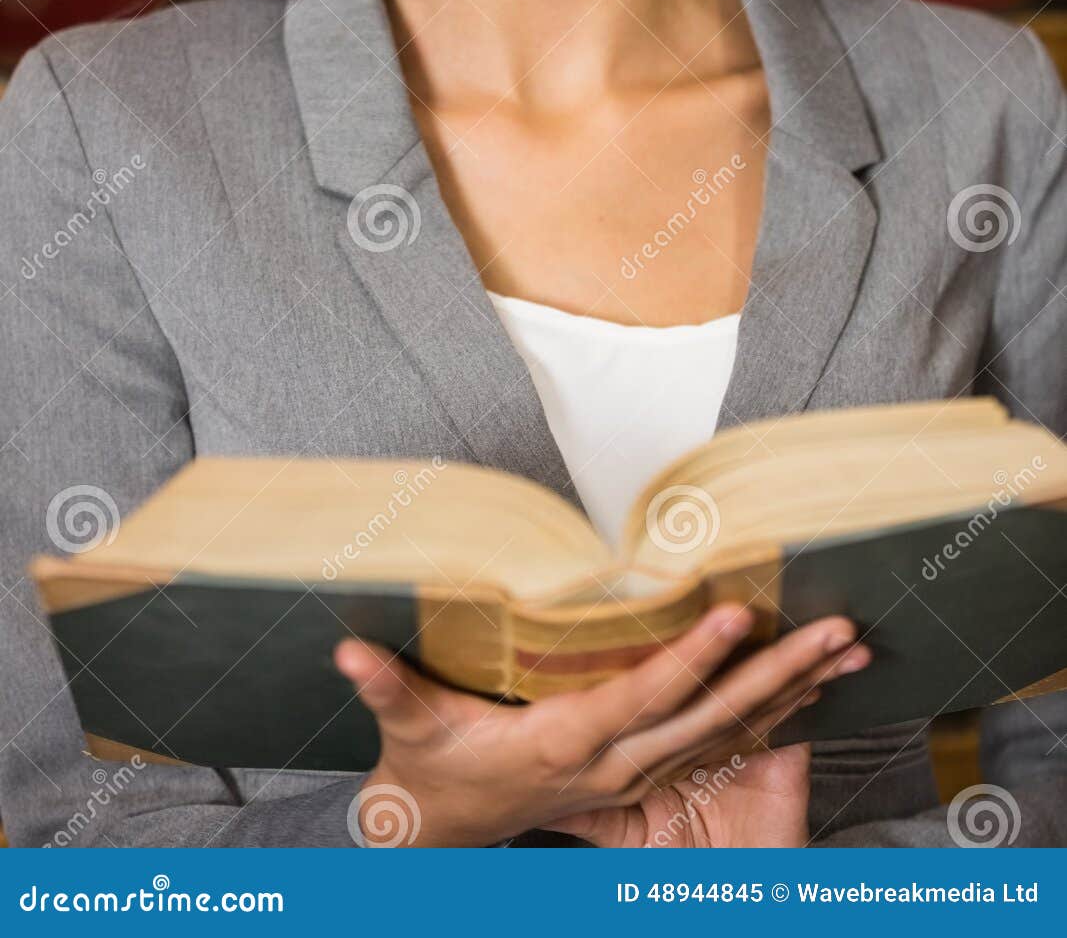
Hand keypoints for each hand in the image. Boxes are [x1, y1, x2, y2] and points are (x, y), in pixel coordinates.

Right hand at [333, 602, 870, 846]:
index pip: (643, 697)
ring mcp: (637, 772)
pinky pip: (722, 738)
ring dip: (794, 690)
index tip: (734, 616)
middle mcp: (617, 761)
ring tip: (851, 647)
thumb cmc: (432, 769)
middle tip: (838, 628)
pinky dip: (773, 711)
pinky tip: (813, 680)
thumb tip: (347, 649)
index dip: (689, 660)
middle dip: (778, 673)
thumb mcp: (409, 728)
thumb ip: (386, 687)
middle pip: (711, 716)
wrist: (446, 829)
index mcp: (570, 741)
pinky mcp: (645, 770)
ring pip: (729, 730)